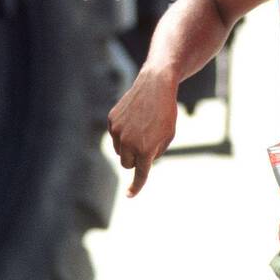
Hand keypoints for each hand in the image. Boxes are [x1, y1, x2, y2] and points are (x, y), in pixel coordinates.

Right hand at [106, 67, 177, 196]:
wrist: (156, 84)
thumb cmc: (165, 113)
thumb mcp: (167, 136)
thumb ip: (154, 153)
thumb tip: (138, 163)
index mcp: (145, 149)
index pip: (139, 174)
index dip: (135, 187)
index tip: (129, 195)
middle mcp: (128, 142)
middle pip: (127, 164)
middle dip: (135, 159)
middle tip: (146, 144)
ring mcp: (117, 131)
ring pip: (119, 150)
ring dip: (128, 145)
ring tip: (142, 127)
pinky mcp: (112, 120)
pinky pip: (115, 135)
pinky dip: (123, 132)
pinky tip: (134, 118)